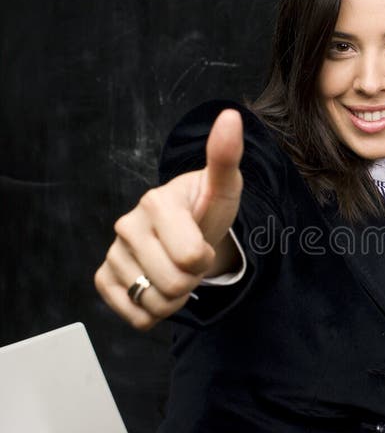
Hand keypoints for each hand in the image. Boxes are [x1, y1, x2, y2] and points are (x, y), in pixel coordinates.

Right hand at [94, 109, 243, 329]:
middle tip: (191, 260)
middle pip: (174, 285)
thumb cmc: (205, 209)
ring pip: (155, 303)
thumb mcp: (223, 187)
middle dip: (191, 280)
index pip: (191, 258)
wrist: (186, 227)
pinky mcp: (104, 277)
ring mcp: (114, 252)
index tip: (203, 242)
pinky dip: (153, 310)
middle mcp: (127, 225)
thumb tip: (232, 118)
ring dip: (174, 297)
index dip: (205, 259)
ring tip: (176, 271)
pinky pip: (135, 315)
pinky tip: (157, 284)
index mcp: (156, 202)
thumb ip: (226, 157)